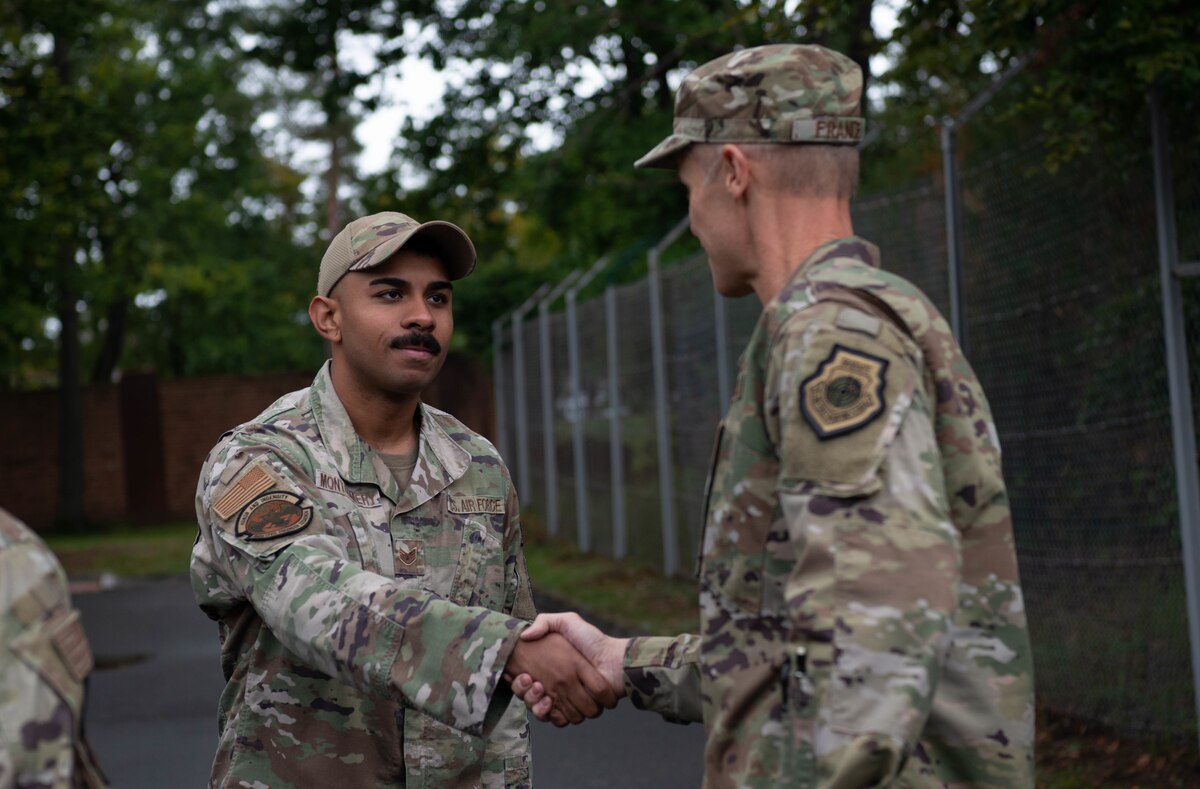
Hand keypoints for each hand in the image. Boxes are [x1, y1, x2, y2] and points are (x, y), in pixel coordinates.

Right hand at [503, 631, 618, 725]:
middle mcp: (555, 686)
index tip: (519, 673)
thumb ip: (545, 622)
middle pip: (528, 696)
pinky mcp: (574, 712)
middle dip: (524, 691)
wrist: (614, 661)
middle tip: (529, 681)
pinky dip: (548, 714)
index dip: (518, 680)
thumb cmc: (592, 640)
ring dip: (533, 702)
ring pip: (539, 710)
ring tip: (538, 689)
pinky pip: (555, 720)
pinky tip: (548, 702)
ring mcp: (564, 701)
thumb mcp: (568, 622)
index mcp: (550, 669)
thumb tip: (524, 635)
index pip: (524, 680)